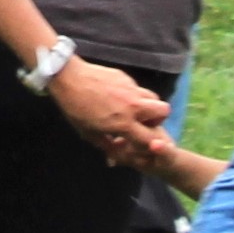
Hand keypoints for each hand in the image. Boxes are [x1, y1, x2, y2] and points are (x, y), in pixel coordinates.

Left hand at [47, 57, 171, 163]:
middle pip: (164, 111)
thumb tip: (117, 154)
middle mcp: (133, 105)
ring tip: (133, 110)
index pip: (151, 139)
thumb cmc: (76, 109)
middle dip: (158, 120)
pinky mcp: (126, 78)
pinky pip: (138, 88)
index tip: (144, 144)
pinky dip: (134, 96)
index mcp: (124, 123)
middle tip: (143, 123)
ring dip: (149, 106)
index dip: (151, 145)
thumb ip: (108, 145)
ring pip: (154, 96)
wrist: (69, 78)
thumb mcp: (89, 134)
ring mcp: (131, 89)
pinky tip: (118, 98)